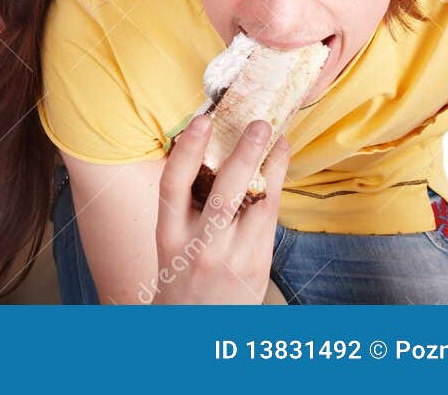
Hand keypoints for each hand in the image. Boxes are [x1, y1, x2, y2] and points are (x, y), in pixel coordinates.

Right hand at [152, 114, 286, 303]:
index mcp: (169, 236)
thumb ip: (185, 204)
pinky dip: (275, 190)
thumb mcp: (170, 240)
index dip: (187, 150)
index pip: (173, 185)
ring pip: (257, 208)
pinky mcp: (257, 267)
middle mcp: (200, 248)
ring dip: (271, 169)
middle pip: (224, 195)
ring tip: (279, 139)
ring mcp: (232, 259)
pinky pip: (269, 222)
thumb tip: (209, 152)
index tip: (202, 119)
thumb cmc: (182, 275)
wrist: (197, 327)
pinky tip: (279, 169)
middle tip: (259, 124)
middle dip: (244, 155)